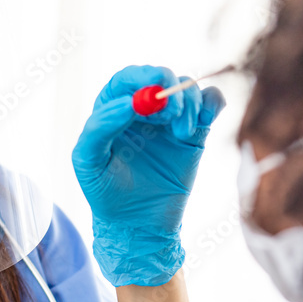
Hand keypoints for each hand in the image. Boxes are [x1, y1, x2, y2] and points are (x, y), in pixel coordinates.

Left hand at [72, 65, 225, 285]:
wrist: (139, 224)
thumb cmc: (107, 193)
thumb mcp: (89, 164)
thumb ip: (99, 130)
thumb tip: (126, 104)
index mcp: (113, 108)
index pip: (128, 78)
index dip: (142, 79)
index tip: (151, 96)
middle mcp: (143, 108)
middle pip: (161, 77)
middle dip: (169, 90)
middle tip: (172, 113)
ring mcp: (171, 118)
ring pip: (187, 88)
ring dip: (189, 103)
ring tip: (182, 134)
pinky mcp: (195, 131)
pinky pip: (211, 103)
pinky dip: (213, 102)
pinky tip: (204, 121)